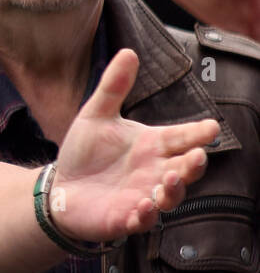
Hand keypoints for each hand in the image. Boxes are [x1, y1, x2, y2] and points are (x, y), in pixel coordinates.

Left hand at [52, 49, 217, 241]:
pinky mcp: (126, 219)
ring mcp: (144, 196)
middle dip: (194, 164)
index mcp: (152, 146)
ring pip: (170, 197)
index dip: (198, 133)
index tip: (212, 127)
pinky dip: (146, 216)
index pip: (183, 137)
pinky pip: (143, 221)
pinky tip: (143, 207)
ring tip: (169, 179)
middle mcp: (155, 172)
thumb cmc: (84, 154)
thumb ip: (113, 87)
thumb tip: (129, 51)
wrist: (60, 188)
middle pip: (186, 169)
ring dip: (173, 190)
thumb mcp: (95, 116)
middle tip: (198, 155)